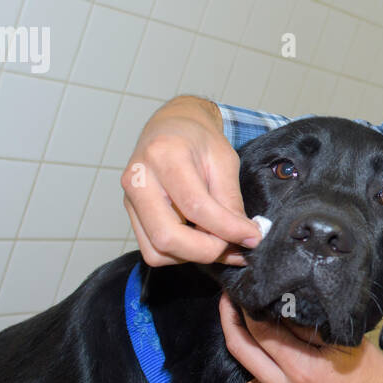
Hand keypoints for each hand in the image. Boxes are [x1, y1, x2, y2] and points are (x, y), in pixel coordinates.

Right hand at [122, 95, 260, 265]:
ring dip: (194, 255)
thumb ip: (231, 201)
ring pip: (157, 252)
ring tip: (218, 240)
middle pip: (167, 236)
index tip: (252, 237)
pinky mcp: (131, 214)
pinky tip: (200, 238)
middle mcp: (139, 179)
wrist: (172, 127)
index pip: (195, 206)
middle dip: (207, 251)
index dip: (228, 229)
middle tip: (234, 246)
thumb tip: (246, 239)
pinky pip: (153, 251)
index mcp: (164, 155)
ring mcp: (130, 199)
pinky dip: (181, 254)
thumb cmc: (199, 140)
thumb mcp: (224, 161)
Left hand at [218, 294, 382, 382]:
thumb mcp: (346, 343)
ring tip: (252, 327)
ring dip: (252, 349)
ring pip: (253, 372)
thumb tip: (280, 306)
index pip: (260, 332)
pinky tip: (281, 364)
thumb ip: (309, 328)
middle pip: (241, 351)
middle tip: (227, 302)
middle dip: (230, 322)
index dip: (244, 309)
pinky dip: (271, 375)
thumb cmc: (372, 377)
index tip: (238, 292)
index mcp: (303, 369)